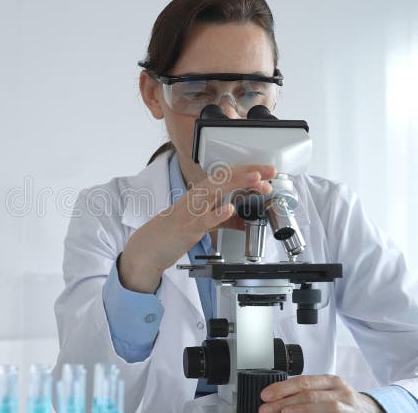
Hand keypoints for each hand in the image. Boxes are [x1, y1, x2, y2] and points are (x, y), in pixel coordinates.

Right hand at [118, 164, 275, 292]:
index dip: (247, 171)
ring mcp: (191, 211)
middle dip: (248, 173)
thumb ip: (222, 219)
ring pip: (215, 193)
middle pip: (224, 178)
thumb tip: (243, 220)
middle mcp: (196, 198)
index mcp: (200, 194)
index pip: (226, 176)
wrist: (148, 247)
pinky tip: (230, 210)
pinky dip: (217, 214)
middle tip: (269, 171)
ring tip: (256, 180)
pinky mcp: (186, 228)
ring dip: (236, 184)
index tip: (267, 171)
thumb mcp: (201, 222)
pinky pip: (203, 219)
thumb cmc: (172, 231)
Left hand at [258, 375, 384, 412]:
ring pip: (319, 406)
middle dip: (283, 402)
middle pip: (308, 394)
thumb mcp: (328, 393)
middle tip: (266, 409)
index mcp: (331, 381)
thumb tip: (277, 399)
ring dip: (296, 410)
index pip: (303, 381)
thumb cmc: (344, 404)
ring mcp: (347, 406)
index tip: (265, 395)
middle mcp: (340, 391)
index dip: (282, 388)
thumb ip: (307, 393)